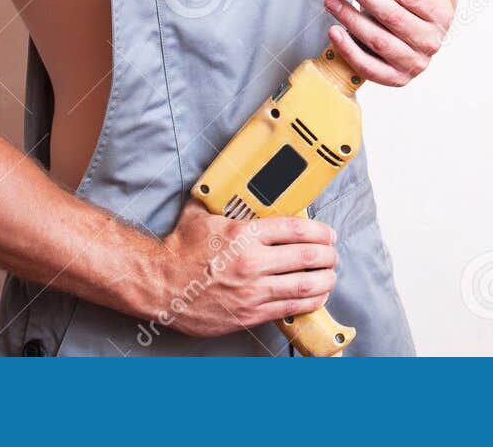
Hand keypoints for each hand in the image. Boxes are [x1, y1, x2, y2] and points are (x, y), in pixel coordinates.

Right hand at [149, 198, 338, 337]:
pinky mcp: (249, 313)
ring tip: (329, 275)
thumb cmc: (180, 250)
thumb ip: (221, 197)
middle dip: (329, 255)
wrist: (160, 285)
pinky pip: (290, 308)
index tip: (328, 233)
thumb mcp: (201, 214)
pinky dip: (310, 301)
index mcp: (245, 234)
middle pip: (308, 257)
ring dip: (325, 279)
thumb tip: (228, 179)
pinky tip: (315, 295)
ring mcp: (253, 290)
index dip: (321, 231)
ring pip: (305, 285)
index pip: (297, 229)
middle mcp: (252, 262)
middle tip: (333, 254)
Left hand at [324, 0, 453, 86]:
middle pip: (391, 17)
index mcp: (441, 12)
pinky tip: (334, 31)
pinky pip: (369, 68)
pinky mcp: (396, 79)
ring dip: (350, 19)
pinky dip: (349, 50)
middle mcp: (432, 40)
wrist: (410, 23)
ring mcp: (415, 63)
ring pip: (378, 41)